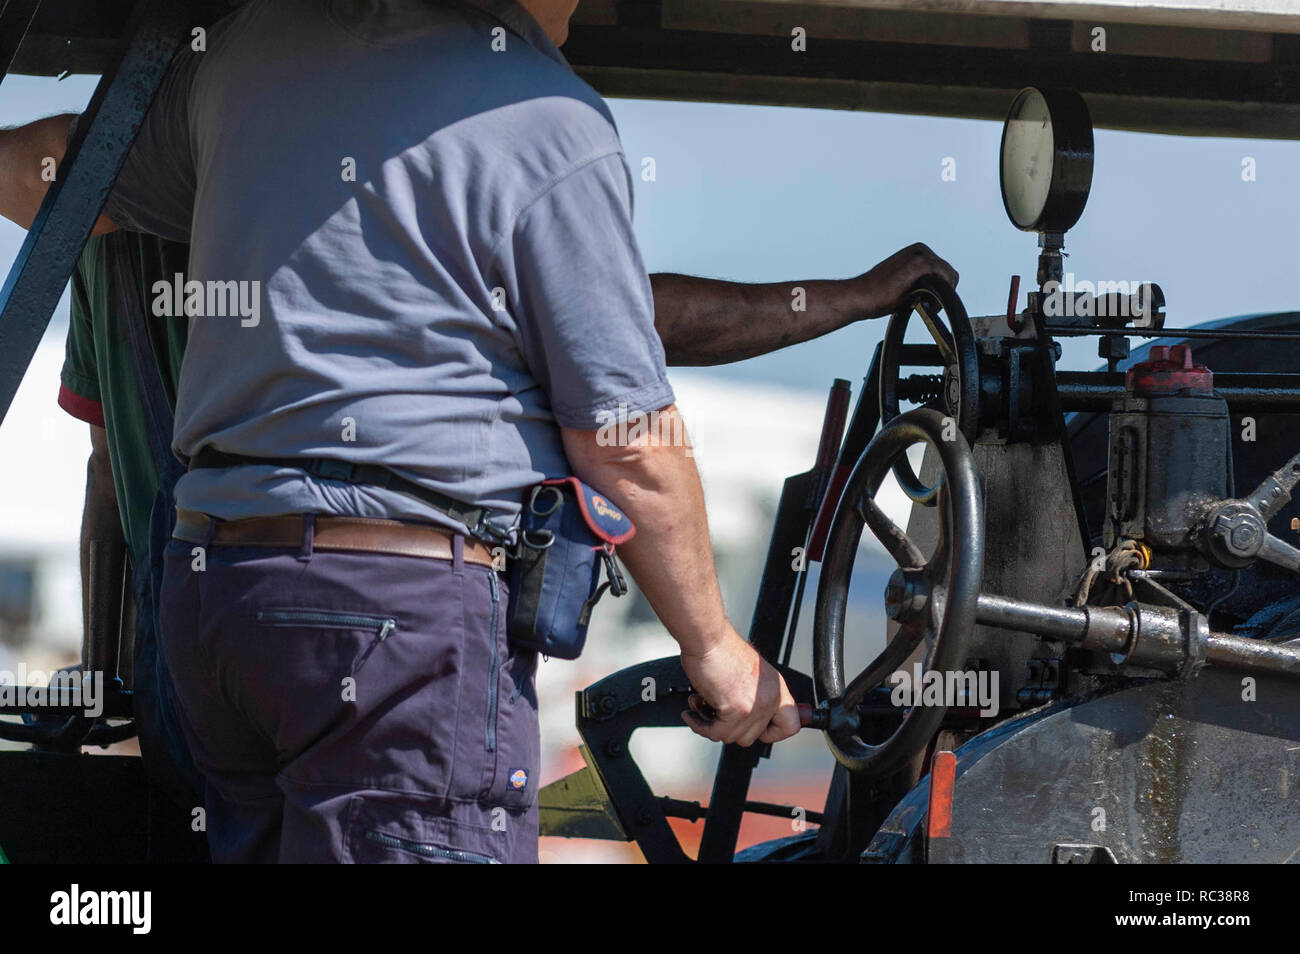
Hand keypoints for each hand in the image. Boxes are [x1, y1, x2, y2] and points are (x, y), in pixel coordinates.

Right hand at [679, 627, 800, 745]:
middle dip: (729, 727)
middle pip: (752, 736)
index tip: (758, 731)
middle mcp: (769, 698)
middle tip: (716, 714)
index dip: (772, 732)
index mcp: (775, 688)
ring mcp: (755, 705)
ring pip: (731, 737)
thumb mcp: (751, 672)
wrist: (708, 638)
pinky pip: (716, 733)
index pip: (790, 725)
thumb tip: (746, 716)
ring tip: (701, 706)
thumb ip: (754, 694)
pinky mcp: (736, 709)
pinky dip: (699, 724)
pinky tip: (693, 710)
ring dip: (710, 725)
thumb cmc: (722, 649)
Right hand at [855, 242, 958, 317]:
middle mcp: (921, 249)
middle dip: (942, 291)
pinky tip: (923, 302)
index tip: (928, 300)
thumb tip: (935, 292)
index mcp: (917, 251)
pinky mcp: (922, 265)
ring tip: (922, 304)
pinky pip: (945, 280)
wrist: (861, 296)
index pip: (943, 270)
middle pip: (949, 273)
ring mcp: (922, 255)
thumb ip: (920, 281)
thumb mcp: (903, 281)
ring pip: (949, 278)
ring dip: (940, 294)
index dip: (941, 289)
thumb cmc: (876, 293)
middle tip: (926, 304)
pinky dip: (939, 295)